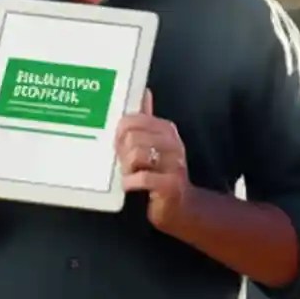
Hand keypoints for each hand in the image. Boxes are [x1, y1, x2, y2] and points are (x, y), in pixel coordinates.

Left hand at [116, 89, 193, 230]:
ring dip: (126, 169)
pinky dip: (130, 183)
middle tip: (126, 165)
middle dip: (122, 153)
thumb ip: (147, 119)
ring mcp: (174, 163)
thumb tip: (144, 92)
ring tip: (130, 174)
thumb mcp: (153, 144)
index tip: (120, 147)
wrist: (180, 206)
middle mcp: (172, 143)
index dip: (119, 134)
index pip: (132, 120)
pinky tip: (131, 185)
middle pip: (132, 137)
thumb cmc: (160, 173)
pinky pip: (142, 177)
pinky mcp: (171, 184)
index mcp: (166, 129)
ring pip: (136, 155)